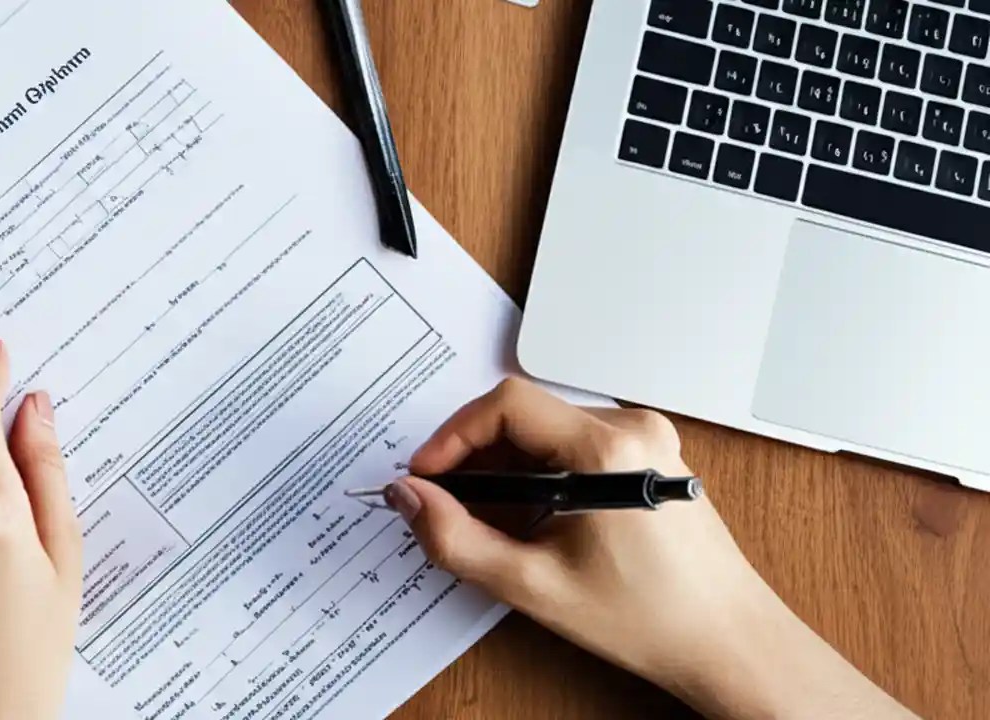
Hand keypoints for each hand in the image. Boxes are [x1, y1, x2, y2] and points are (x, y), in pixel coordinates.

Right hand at [387, 378, 916, 719]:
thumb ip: (456, 538)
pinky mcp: (650, 453)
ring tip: (490, 520)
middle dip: (474, 455)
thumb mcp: (533, 585)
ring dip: (507, 465)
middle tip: (446, 504)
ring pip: (547, 428)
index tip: (425, 475)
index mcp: (607, 449)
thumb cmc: (650, 618)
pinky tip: (532, 517)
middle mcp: (632, 428)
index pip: (505, 404)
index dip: (451, 435)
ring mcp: (647, 437)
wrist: (727, 640)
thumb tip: (409, 497)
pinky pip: (575, 442)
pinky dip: (540, 470)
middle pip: (524, 414)